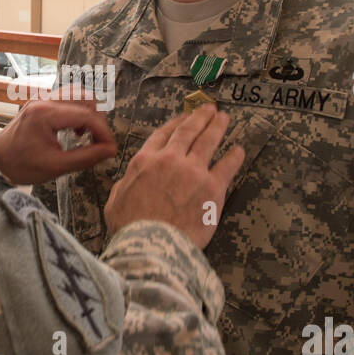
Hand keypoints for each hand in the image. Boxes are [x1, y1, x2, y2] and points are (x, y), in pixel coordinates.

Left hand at [0, 94, 117, 185]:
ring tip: (84, 134)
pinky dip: (78, 110)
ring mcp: (41, 99)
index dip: (103, 131)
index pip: (86, 114)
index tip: (110, 147)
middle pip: (84, 97)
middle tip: (98, 141)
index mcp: (45, 114)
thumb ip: (86, 157)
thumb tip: (110, 150)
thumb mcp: (56, 167)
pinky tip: (74, 129)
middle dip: (97, 119)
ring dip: (88, 112)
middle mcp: (44, 100)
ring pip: (77, 93)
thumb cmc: (22, 166)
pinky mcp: (41, 102)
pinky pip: (67, 97)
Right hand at [104, 104, 244, 249]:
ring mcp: (194, 171)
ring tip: (224, 118)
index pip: (162, 135)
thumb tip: (128, 181)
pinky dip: (234, 156)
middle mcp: (170, 160)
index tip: (184, 117)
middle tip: (209, 109)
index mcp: (145, 161)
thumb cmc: (130, 228)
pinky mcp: (213, 187)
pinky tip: (239, 150)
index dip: (175, 123)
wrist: (152, 245)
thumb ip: (123, 186)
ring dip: (217, 127)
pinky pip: (227, 166)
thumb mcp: (115, 202)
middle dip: (200, 117)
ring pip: (208, 141)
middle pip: (188, 131)